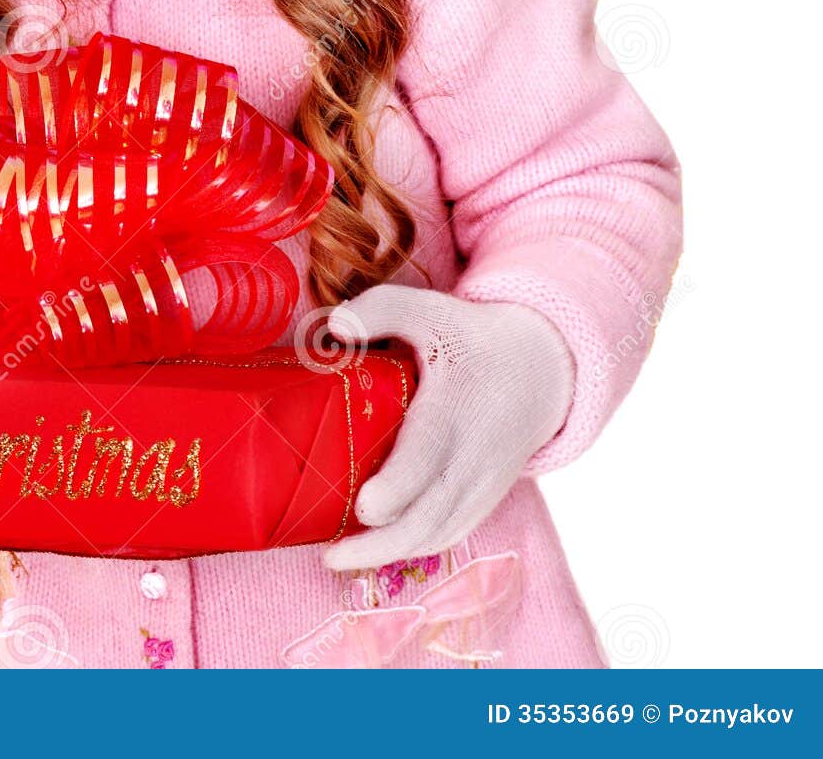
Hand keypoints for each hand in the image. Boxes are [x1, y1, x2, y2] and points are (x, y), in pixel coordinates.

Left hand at [321, 285, 574, 571]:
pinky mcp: (483, 499)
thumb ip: (382, 310)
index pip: (429, 458)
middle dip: (382, 543)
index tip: (365, 505)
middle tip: (331, 555)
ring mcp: (481, 484)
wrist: (538, 371)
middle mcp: (472, 456)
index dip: (398, 488)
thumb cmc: (470, 338)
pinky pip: (450, 535)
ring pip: (439, 534)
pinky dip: (414, 549)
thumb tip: (336, 328)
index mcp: (455, 409)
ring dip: (391, 553)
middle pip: (431, 516)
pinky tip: (376, 551)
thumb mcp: (430, 311)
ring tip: (338, 559)